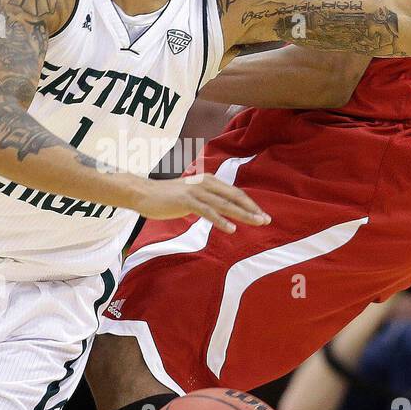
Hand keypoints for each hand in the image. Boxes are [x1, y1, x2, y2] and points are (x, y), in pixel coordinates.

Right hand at [137, 175, 270, 232]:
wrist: (143, 193)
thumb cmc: (167, 197)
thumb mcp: (192, 196)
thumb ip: (207, 200)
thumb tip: (222, 210)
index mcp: (209, 181)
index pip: (235, 193)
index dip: (250, 203)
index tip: (262, 214)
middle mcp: (205, 183)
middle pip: (234, 196)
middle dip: (252, 208)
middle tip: (267, 220)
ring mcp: (196, 191)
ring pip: (225, 204)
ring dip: (243, 214)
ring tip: (257, 223)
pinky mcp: (186, 201)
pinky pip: (207, 211)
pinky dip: (220, 220)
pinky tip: (231, 228)